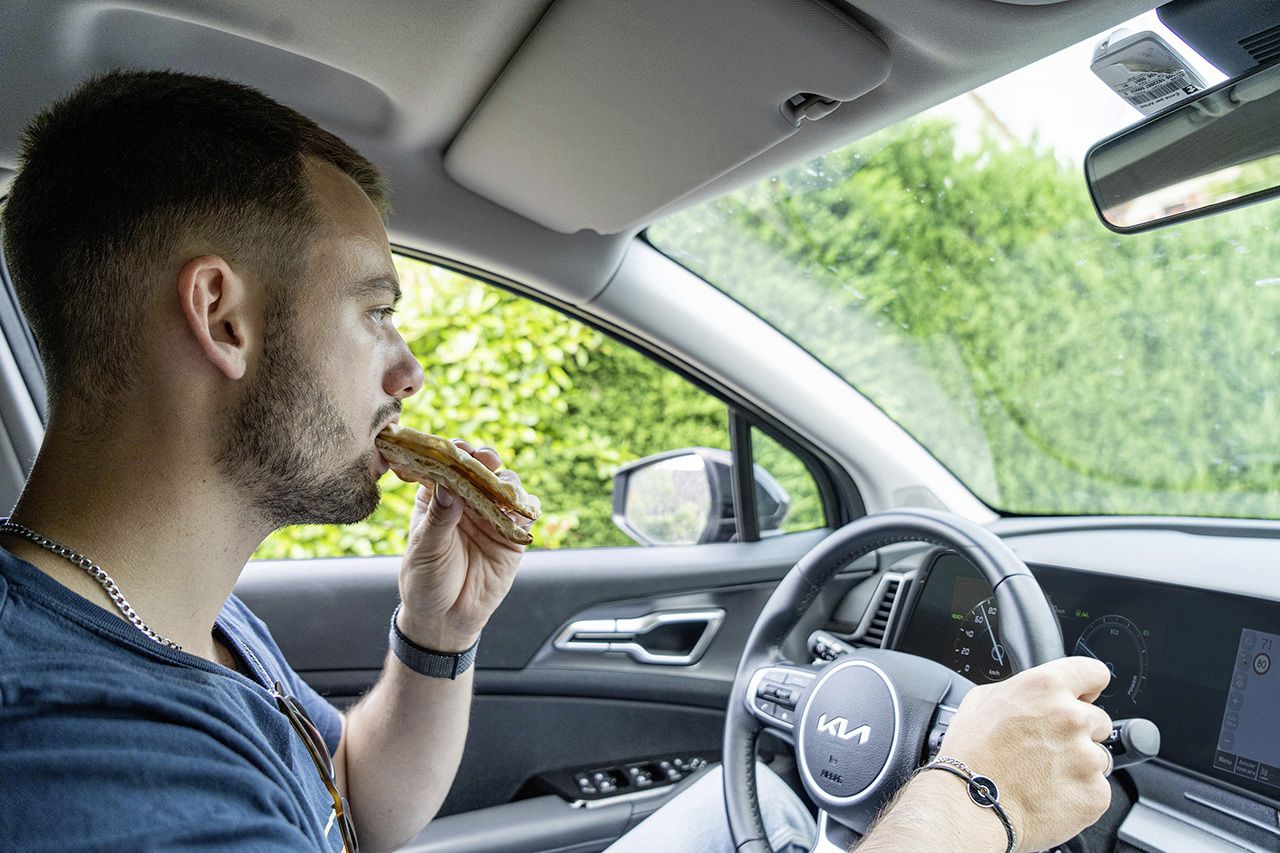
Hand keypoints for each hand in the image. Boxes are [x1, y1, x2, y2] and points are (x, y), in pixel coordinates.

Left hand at [395, 440, 538, 651]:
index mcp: (437, 497)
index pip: (448, 465)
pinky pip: (526, 515)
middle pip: (481, 470)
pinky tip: (523, 511)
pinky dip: (528, 508)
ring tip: (504, 486)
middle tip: (486, 461)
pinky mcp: (512, 537)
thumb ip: (439, 518)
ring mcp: (491, 517)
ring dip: (509, 481)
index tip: (458, 448)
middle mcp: (466, 501)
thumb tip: (448, 485)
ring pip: (507, 487)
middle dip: (486, 461)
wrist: (444, 619)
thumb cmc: (425, 581)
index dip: (454, 452)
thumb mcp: (426, 548)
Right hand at [937, 656, 1112, 852]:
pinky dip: (1078, 792)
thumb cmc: (970, 755)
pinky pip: (1096, 788)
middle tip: (1048, 747)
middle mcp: (1072, 717)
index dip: (1087, 687)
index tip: (1083, 697)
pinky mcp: (1095, 792)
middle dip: (1078, 732)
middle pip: (1098, 719)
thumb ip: (1020, 691)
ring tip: (1044, 775)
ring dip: (1079, 764)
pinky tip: (1050, 794)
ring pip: (1098, 756)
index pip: (1094, 673)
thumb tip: (1033, 694)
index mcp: (1045, 688)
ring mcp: (1087, 756)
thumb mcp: (982, 700)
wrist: (970, 805)